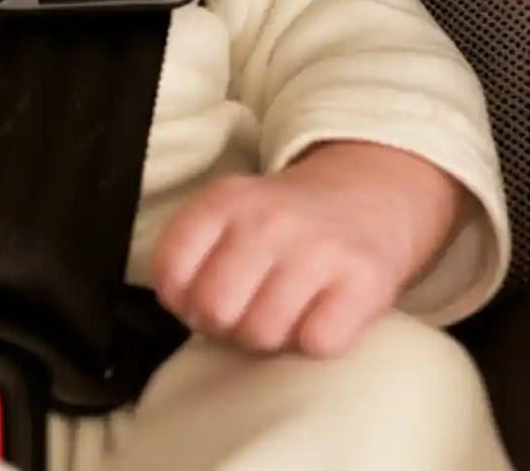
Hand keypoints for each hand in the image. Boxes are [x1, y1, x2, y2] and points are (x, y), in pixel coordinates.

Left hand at [151, 142, 460, 357]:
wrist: (369, 195)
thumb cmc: (282, 223)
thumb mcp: (227, 214)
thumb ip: (189, 253)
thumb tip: (182, 307)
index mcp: (223, 202)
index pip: (170, 272)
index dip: (180, 299)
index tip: (201, 295)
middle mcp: (268, 221)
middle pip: (214, 309)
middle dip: (224, 324)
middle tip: (245, 310)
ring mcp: (318, 249)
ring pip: (262, 333)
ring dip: (270, 336)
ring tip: (283, 312)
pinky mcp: (364, 280)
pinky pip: (316, 343)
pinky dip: (314, 341)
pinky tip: (319, 314)